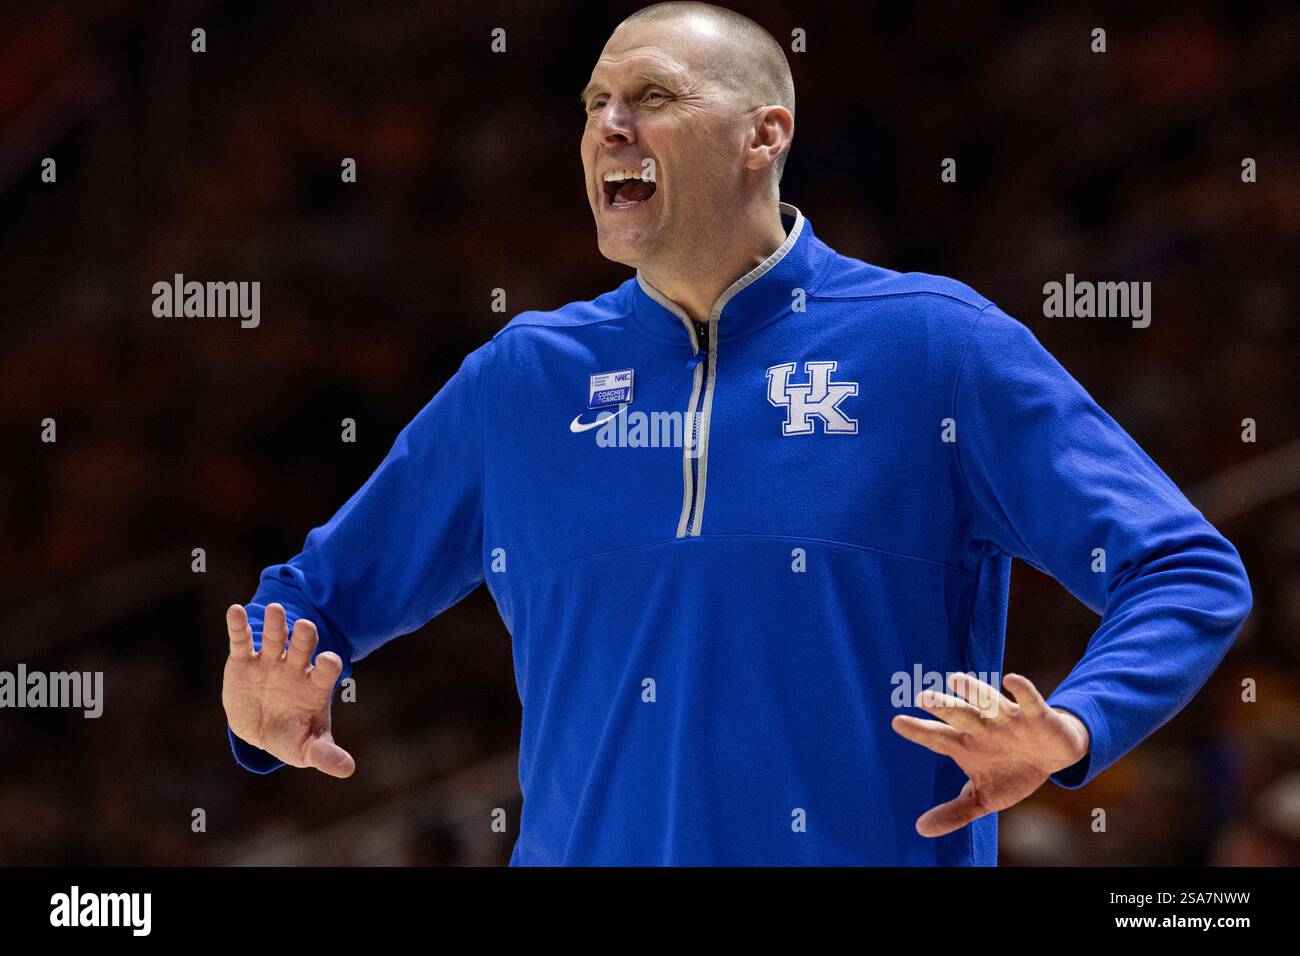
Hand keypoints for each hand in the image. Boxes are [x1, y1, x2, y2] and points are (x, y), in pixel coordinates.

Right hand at [222, 602, 355, 777]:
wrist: (260, 731)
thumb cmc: (292, 736)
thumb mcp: (307, 749)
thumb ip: (325, 754)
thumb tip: (348, 769)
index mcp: (315, 686)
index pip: (326, 672)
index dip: (328, 666)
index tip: (330, 661)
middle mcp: (295, 668)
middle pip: (303, 649)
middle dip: (304, 638)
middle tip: (306, 626)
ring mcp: (270, 662)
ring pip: (275, 639)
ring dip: (275, 625)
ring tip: (276, 609)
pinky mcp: (243, 661)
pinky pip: (242, 641)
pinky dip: (239, 626)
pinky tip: (235, 610)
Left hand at [890, 671, 1089, 836]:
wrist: (1053, 756)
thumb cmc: (1012, 772)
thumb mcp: (983, 798)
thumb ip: (954, 812)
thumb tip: (920, 829)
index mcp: (966, 744)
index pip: (938, 737)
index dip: (919, 731)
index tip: (897, 722)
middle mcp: (983, 726)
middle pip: (960, 715)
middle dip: (943, 707)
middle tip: (922, 697)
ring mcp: (1008, 718)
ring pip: (989, 702)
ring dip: (976, 692)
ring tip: (957, 680)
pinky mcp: (1036, 715)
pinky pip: (1029, 700)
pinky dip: (1022, 691)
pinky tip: (1011, 680)